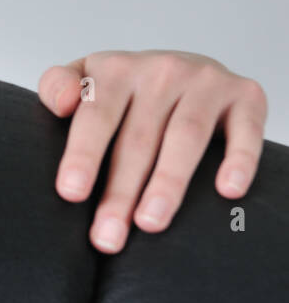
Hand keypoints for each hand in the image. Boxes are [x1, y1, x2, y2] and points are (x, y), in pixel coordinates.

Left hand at [38, 50, 267, 253]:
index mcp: (116, 70)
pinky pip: (246, 130)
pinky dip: (239, 160)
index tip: (71, 193)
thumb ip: (57, 87)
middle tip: (108, 236)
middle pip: (138, 138)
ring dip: (168, 183)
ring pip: (185, 137)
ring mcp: (205, 81)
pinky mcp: (245, 94)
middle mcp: (161, 70)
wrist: (188, 67)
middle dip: (120, 191)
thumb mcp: (85, 78)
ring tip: (150, 223)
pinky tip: (227, 191)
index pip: (96, 115)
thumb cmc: (127, 89)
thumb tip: (61, 104)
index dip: (83, 155)